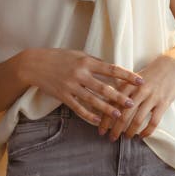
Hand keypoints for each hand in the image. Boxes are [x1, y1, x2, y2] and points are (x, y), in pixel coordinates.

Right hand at [20, 48, 143, 124]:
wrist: (34, 64)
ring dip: (106, 109)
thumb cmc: (59, 57)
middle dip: (119, 97)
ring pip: (92, 100)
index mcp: (86, 62)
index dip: (127, 75)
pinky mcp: (63, 96)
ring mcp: (71, 86)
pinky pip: (78, 108)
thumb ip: (94, 62)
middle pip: (104, 88)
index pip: (111, 69)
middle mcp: (80, 74)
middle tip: (132, 104)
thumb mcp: (78, 54)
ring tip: (118, 115)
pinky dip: (88, 115)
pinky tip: (98, 121)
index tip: (140, 80)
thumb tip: (111, 68)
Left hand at [97, 54, 174, 140]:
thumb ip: (122, 91)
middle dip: (115, 129)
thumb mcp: (133, 79)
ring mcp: (152, 97)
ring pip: (138, 120)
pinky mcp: (163, 102)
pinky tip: (142, 136)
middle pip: (123, 115)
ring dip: (130, 132)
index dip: (105, 119)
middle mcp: (139, 91)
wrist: (171, 65)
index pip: (112, 105)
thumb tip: (106, 107)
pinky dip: (147, 131)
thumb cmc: (149, 74)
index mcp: (129, 84)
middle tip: (111, 138)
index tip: (100, 131)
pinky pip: (154, 121)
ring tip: (127, 137)